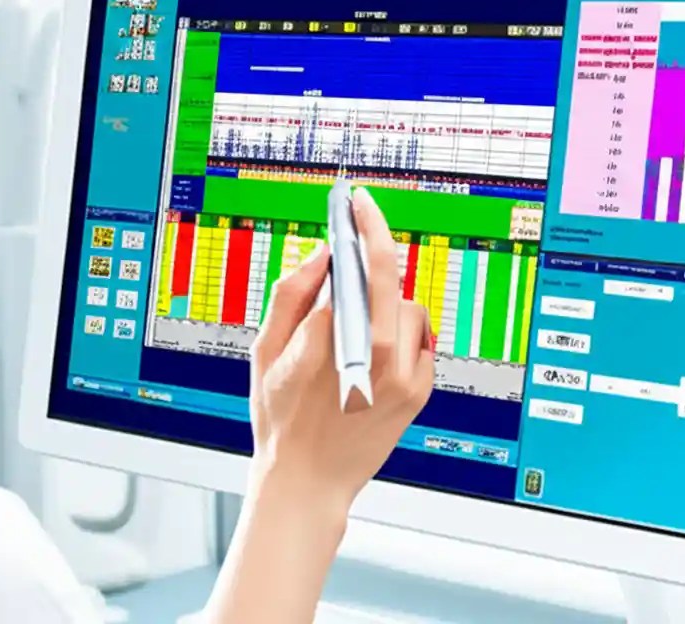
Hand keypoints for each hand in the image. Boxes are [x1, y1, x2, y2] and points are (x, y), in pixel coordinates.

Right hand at [248, 186, 434, 512]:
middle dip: (378, 244)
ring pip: (408, 309)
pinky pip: (420, 341)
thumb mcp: (264, 351)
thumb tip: (321, 254)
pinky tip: (372, 355)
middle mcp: (375, 356)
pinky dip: (400, 337)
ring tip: (354, 329)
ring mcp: (403, 376)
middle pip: (390, 277)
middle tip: (364, 220)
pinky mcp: (420, 392)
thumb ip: (291, 296)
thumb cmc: (279, 419)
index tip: (357, 203)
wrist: (307, 482)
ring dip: (386, 306)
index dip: (358, 228)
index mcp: (330, 342)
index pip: (354, 267)